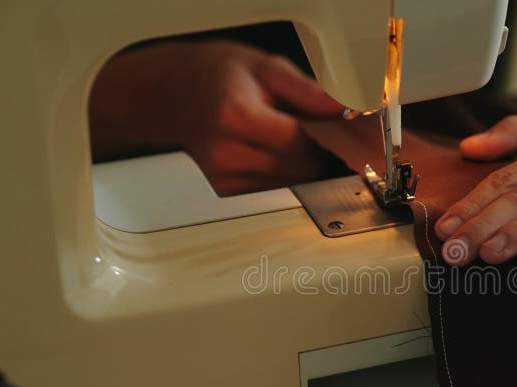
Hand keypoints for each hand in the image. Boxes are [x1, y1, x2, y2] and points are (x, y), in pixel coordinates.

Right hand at [90, 40, 342, 194]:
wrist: (173, 93)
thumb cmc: (217, 76)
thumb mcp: (266, 67)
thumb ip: (308, 91)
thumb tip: (342, 111)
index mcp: (236, 116)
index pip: (297, 142)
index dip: (318, 135)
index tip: (324, 124)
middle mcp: (226, 151)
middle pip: (296, 167)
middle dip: (311, 149)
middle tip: (303, 126)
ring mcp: (224, 175)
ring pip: (288, 182)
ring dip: (297, 163)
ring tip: (280, 134)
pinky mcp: (226, 189)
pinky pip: (272, 188)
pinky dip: (280, 172)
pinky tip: (268, 150)